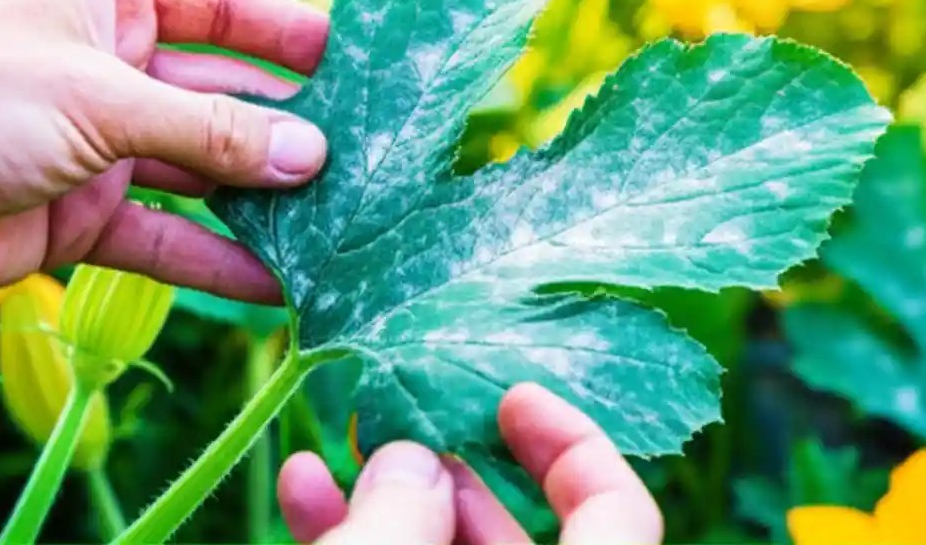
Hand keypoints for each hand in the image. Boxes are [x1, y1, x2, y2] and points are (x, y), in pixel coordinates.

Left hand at [0, 0, 328, 322]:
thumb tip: (310, 154)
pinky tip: (274, 283)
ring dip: (260, 201)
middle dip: (283, 127)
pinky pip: (167, 237)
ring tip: (334, 224)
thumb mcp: (101, 100)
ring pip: (200, 173)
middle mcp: (110, 72)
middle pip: (219, 96)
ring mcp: (99, 148)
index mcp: (105, 5)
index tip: (352, 59)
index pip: (216, 7)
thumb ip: (209, 130)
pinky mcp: (84, 219)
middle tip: (361, 158)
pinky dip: (215, 261)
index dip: (283, 30)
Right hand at [277, 383, 662, 544]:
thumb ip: (397, 529)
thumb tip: (412, 463)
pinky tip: (302, 495)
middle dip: (452, 472)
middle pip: (525, 536)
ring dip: (387, 503)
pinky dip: (356, 540)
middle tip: (395, 428)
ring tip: (329, 454)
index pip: (622, 515)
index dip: (577, 444)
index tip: (514, 395)